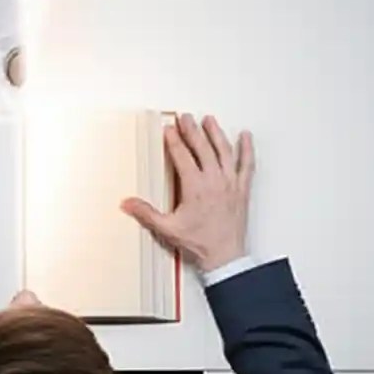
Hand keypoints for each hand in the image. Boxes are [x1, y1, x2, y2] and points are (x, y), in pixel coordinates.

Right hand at [121, 114, 254, 272]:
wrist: (225, 256)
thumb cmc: (199, 242)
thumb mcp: (168, 228)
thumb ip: (146, 213)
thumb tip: (126, 203)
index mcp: (195, 187)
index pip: (182, 156)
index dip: (174, 140)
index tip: (168, 129)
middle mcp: (214, 180)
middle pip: (202, 147)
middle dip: (192, 130)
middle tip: (185, 117)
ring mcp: (230, 183)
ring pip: (223, 150)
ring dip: (215, 133)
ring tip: (208, 119)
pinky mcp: (242, 188)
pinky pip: (247, 164)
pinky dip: (247, 149)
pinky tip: (246, 136)